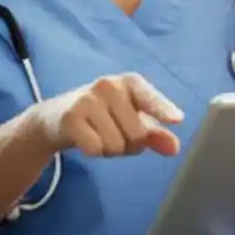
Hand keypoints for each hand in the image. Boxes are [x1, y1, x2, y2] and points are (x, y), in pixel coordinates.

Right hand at [27, 73, 183, 157]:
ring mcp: (88, 99)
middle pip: (137, 134)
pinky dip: (94, 151)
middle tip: (114, 132)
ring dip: (110, 149)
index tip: (177, 119)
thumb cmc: (104, 116)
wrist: (57, 116)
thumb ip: (155, 134)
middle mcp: (109, 85)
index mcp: (130, 82)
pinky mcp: (71, 117)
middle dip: (130, 144)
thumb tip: (175, 148)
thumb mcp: (132, 120)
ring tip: (99, 134)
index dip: (163, 109)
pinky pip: (96, 149)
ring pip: (116, 145)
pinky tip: (86, 138)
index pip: (149, 97)